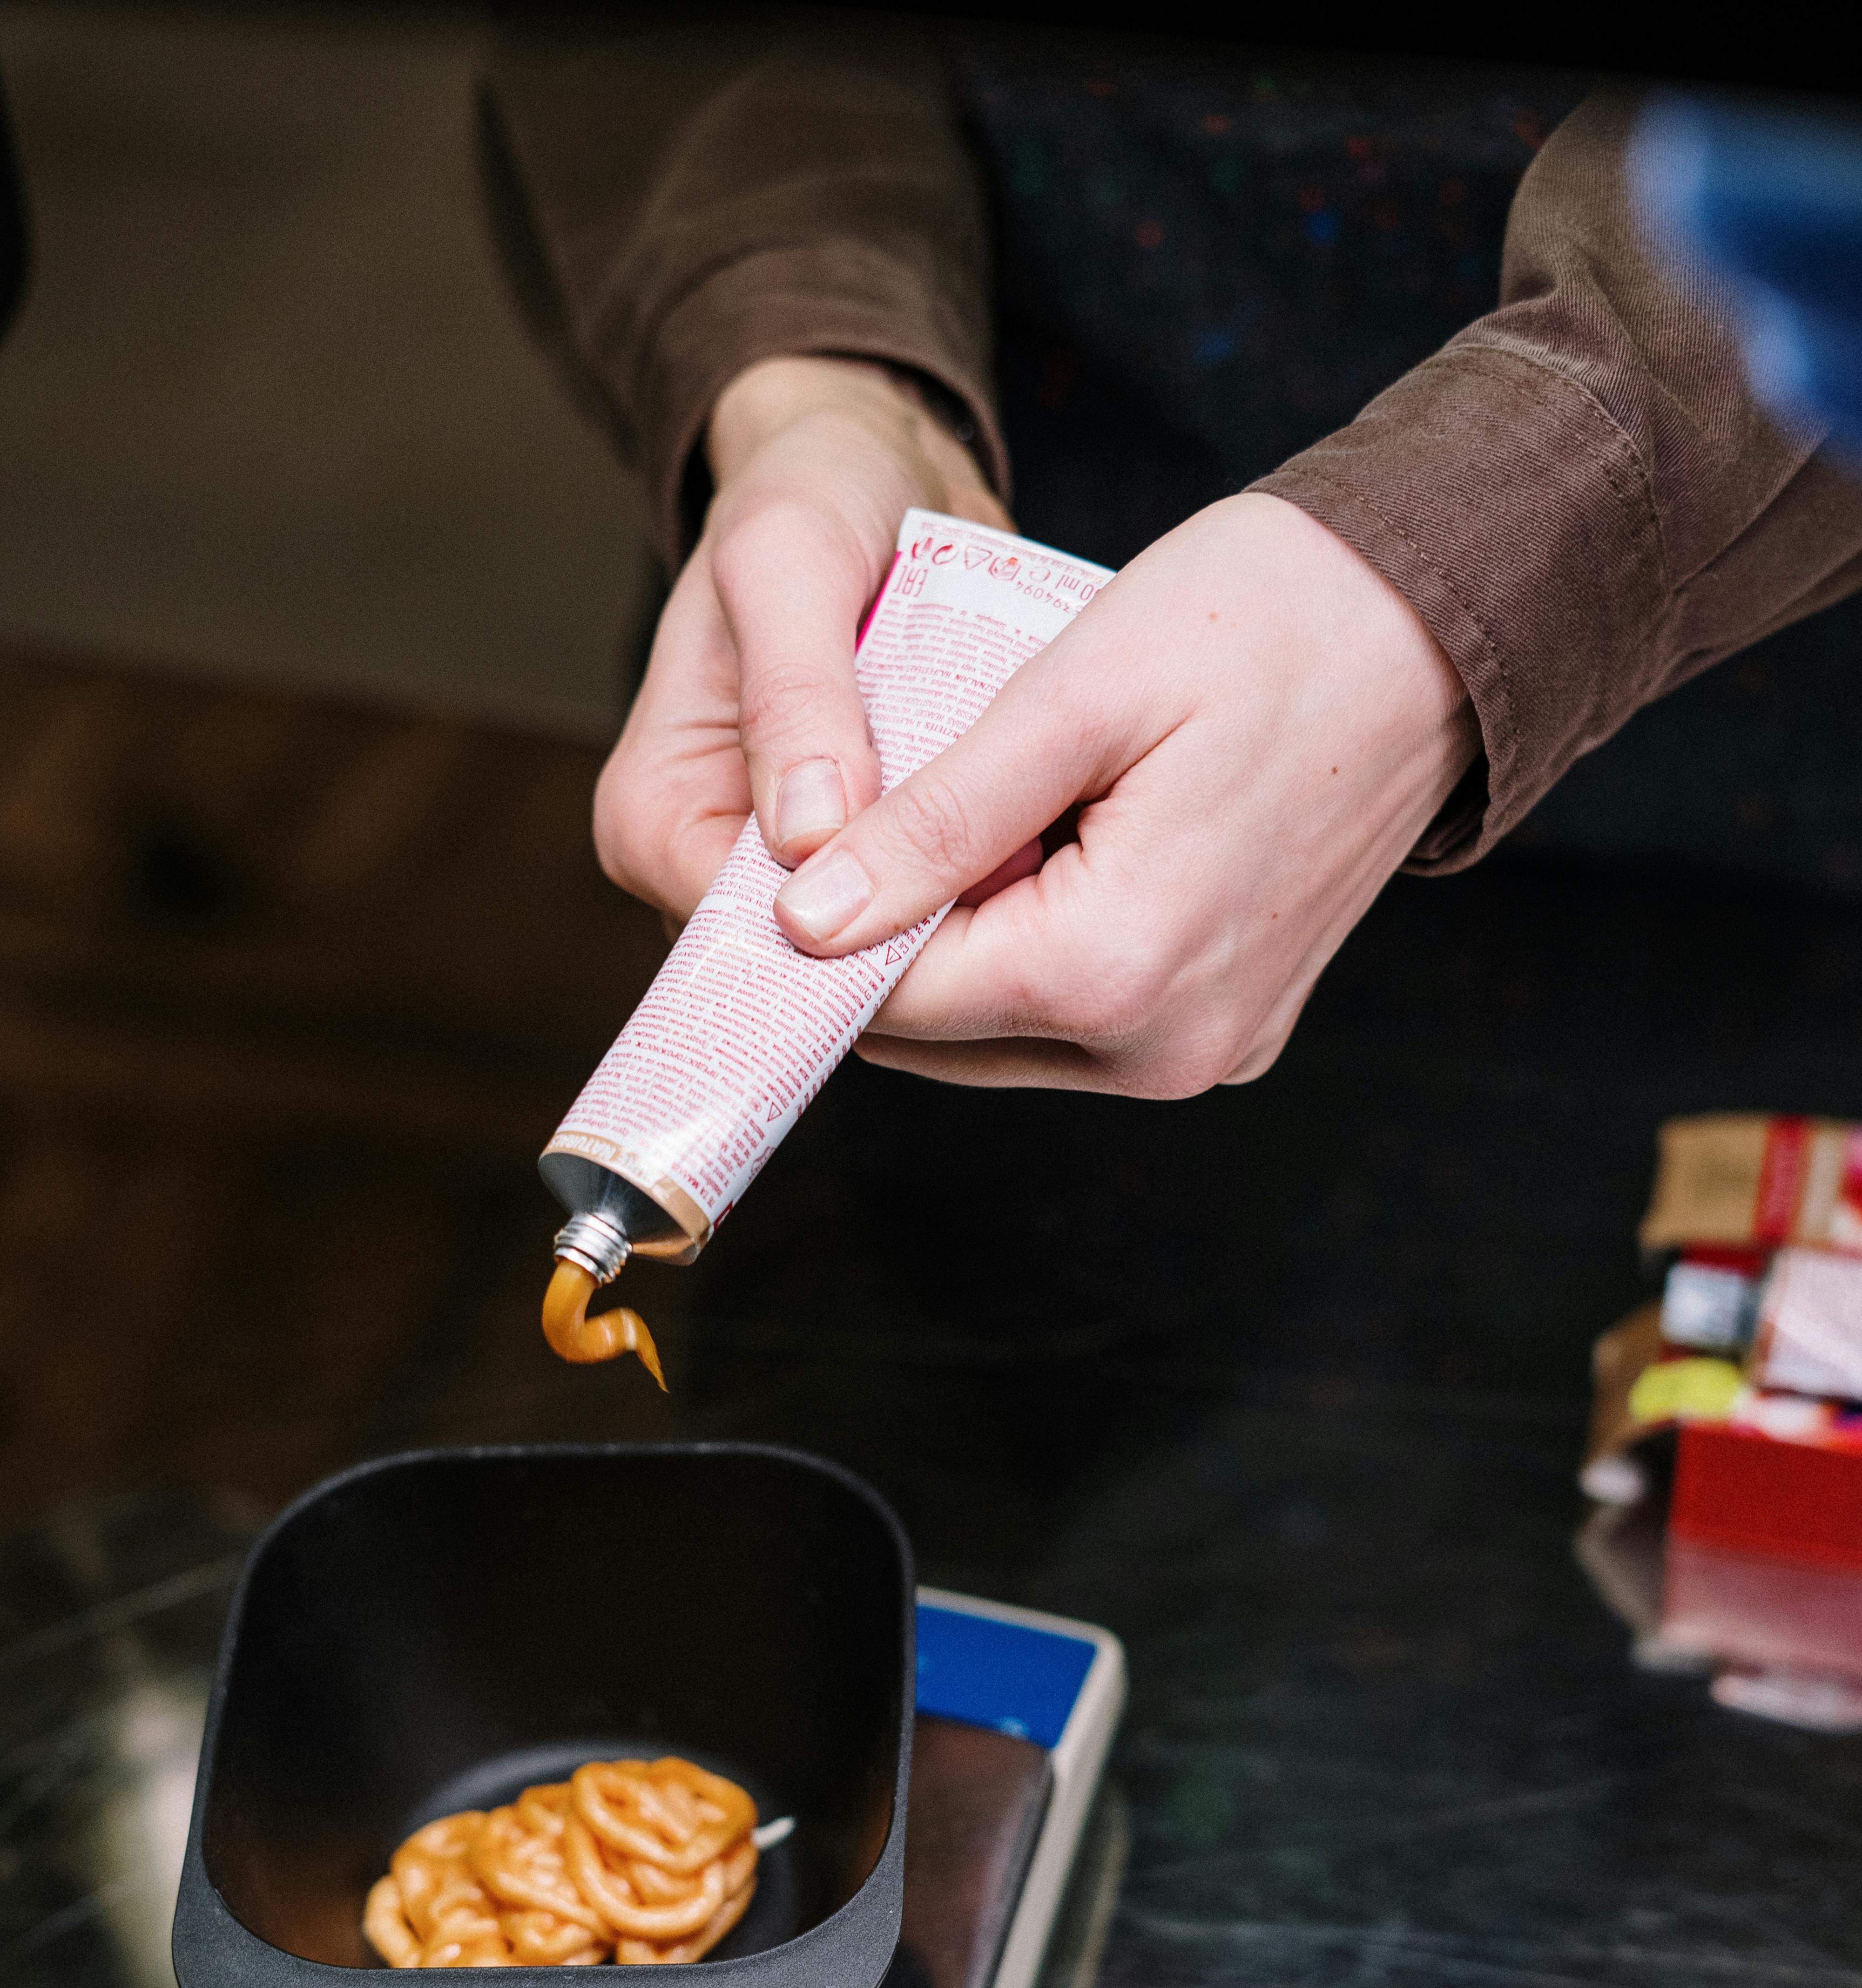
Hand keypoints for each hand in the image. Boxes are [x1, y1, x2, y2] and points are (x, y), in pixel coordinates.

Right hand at [593, 356, 1010, 923]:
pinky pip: (925, 896)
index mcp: (655, 818)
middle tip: (1029, 871)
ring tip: (1045, 846)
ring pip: (883, 935)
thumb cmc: (809, 495)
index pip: (748, 932)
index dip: (856, 933)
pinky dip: (980, 872)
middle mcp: (708, 864)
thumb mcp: (790, 561)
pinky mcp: (863, 854)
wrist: (870, 467)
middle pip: (816, 953)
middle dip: (916, 925)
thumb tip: (808, 837)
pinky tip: (1041, 837)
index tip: (963, 895)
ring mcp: (791, 869)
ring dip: (961, 901)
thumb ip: (795, 695)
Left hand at [771, 494, 1478, 1093]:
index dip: (817, 925)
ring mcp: (1205, 1049)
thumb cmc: (1267, 620)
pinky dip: (1030, 949)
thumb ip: (935, 823)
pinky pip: (1079, 1017)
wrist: (1439, 624)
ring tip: (960, 818)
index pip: (895, 996)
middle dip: (884, 939)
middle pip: (943, 1033)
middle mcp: (1166, 1048)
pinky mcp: (1229, 1030)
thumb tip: (808, 920)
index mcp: (1118, 971)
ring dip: (956, 945)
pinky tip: (1041, 848)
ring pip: (1004, 1034)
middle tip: (859, 818)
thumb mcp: (1075, 694)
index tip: (779, 846)